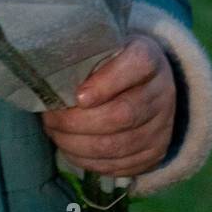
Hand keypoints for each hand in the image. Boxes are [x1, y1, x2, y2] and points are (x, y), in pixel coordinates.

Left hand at [41, 35, 175, 176]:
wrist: (151, 84)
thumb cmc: (115, 60)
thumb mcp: (105, 45)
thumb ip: (85, 56)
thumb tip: (50, 79)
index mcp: (148, 58)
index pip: (134, 66)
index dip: (106, 84)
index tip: (77, 96)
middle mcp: (161, 93)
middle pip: (122, 115)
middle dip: (78, 121)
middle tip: (50, 119)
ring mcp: (161, 127)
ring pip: (118, 145)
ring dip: (78, 145)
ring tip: (55, 134)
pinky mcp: (154, 154)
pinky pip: (120, 165)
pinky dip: (89, 161)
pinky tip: (70, 150)